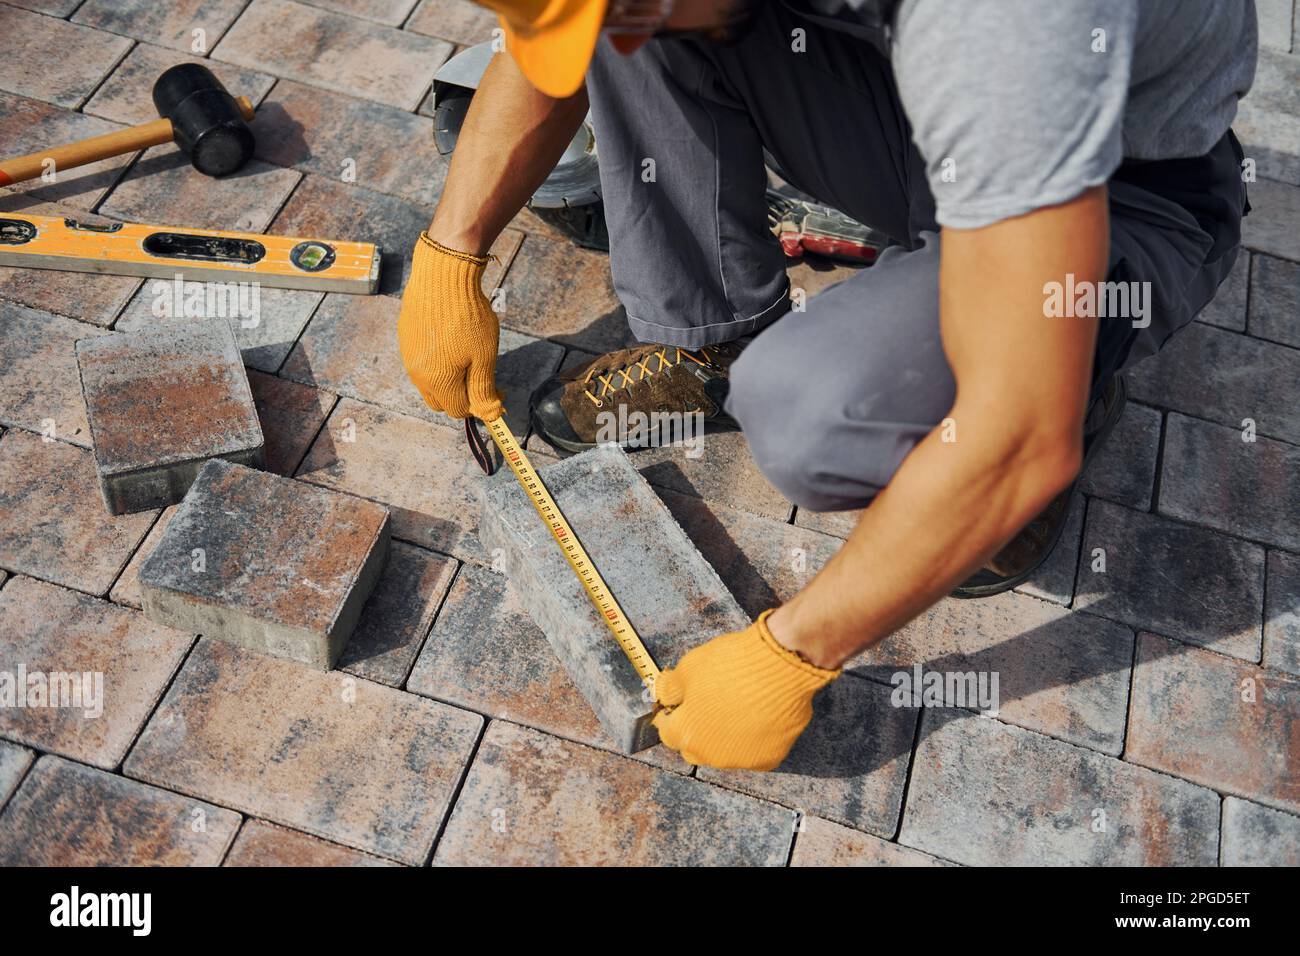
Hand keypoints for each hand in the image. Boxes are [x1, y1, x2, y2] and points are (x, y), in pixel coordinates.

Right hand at [397, 232, 503, 420]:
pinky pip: (422, 362)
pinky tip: (452, 340)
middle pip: (442, 401)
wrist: (442, 275)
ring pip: (430, 383)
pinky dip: (438, 361)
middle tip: (483, 375)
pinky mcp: (406, 338)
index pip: (460, 410)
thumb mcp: (484, 356)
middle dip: (463, 395)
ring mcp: (408, 355)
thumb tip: (491, 416)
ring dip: (450, 379)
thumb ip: (484, 390)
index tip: (498, 388)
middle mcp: (417, 374)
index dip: (481, 404)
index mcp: (437, 382)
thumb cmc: (468, 316)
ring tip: (468, 355)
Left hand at [652, 610, 839, 770]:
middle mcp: (710, 755)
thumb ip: (670, 687)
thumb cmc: (730, 664)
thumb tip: (662, 694)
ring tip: (734, 710)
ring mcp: (740, 760)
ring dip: (723, 737)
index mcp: (686, 734)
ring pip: (724, 753)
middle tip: (704, 707)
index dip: (670, 716)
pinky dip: (752, 740)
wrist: (779, 665)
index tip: (676, 705)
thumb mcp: (689, 667)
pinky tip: (758, 717)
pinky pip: (753, 752)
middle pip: (694, 748)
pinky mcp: (768, 759)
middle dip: (694, 731)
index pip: (667, 732)